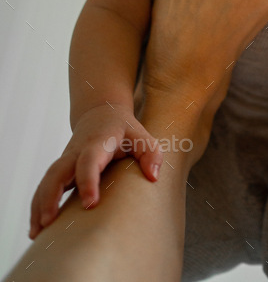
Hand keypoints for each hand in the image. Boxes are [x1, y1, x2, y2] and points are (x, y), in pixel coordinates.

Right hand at [28, 104, 161, 238]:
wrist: (102, 113)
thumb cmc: (124, 129)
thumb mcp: (141, 135)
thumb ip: (151, 153)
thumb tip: (152, 176)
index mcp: (97, 142)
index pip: (89, 160)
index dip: (88, 180)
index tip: (90, 204)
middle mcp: (76, 152)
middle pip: (57, 172)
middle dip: (51, 196)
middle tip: (49, 222)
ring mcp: (66, 161)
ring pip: (47, 181)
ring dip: (39, 206)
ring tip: (37, 233)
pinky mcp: (61, 171)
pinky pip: (44, 188)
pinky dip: (37, 207)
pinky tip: (36, 230)